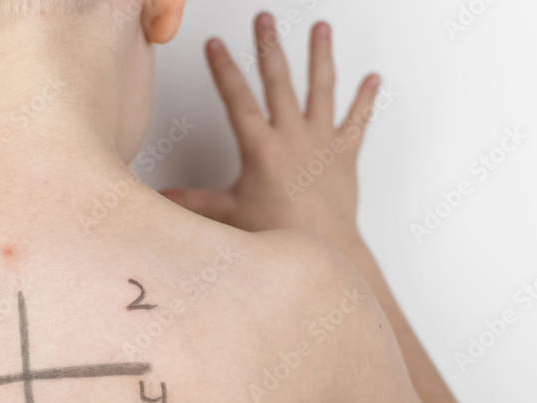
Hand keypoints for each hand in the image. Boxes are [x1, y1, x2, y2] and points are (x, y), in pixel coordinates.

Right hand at [161, 13, 380, 249]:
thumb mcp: (230, 214)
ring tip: (321, 27)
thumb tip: (163, 198)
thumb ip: (195, 201)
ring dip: (321, 56)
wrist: (325, 246)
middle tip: (264, 18)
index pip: (237, 100)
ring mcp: (322, 141)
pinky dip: (366, 99)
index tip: (215, 44)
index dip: (223, 70)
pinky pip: (358, 120)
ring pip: (321, 89)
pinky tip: (373, 78)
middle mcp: (292, 136)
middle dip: (268, 47)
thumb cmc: (279, 232)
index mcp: (262, 148)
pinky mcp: (346, 153)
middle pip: (278, 81)